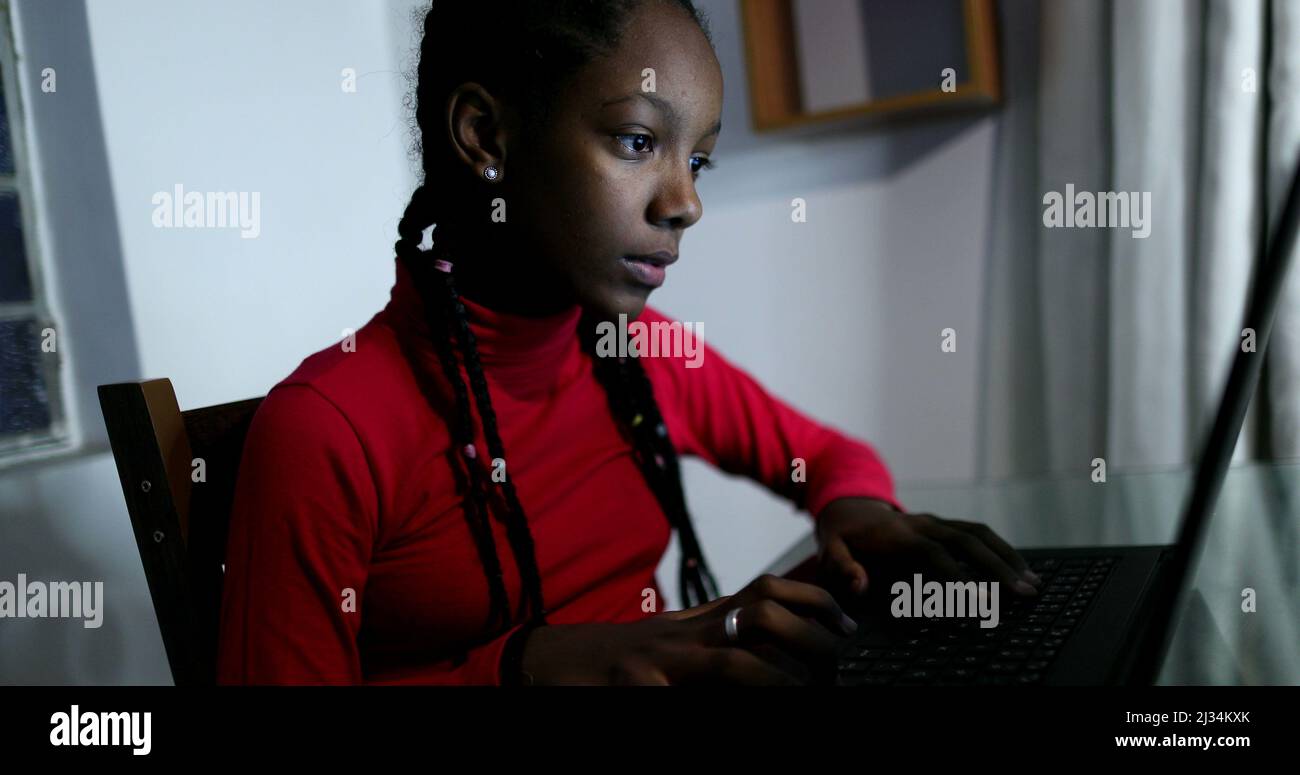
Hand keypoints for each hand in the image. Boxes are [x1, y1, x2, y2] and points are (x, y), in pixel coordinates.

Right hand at [519, 574, 857, 684]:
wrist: (552, 661)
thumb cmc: (622, 659)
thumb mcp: (679, 639)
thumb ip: (722, 635)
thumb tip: (777, 646)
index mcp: (701, 620)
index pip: (768, 590)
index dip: (815, 598)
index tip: (848, 621)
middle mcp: (687, 631)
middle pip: (761, 613)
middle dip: (810, 637)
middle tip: (838, 662)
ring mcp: (660, 660)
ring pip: (732, 663)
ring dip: (777, 682)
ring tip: (803, 695)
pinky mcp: (633, 687)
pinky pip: (680, 702)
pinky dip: (719, 713)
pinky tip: (742, 719)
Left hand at [814, 497, 1041, 598]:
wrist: (847, 503)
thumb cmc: (840, 534)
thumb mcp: (829, 548)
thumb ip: (841, 566)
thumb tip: (860, 585)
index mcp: (897, 533)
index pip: (933, 555)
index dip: (955, 578)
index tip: (978, 602)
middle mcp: (922, 523)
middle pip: (968, 541)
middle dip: (998, 567)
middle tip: (1024, 592)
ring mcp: (935, 521)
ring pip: (979, 533)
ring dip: (1008, 556)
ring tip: (1032, 583)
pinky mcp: (944, 524)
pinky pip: (978, 532)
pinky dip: (1001, 549)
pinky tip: (1018, 569)